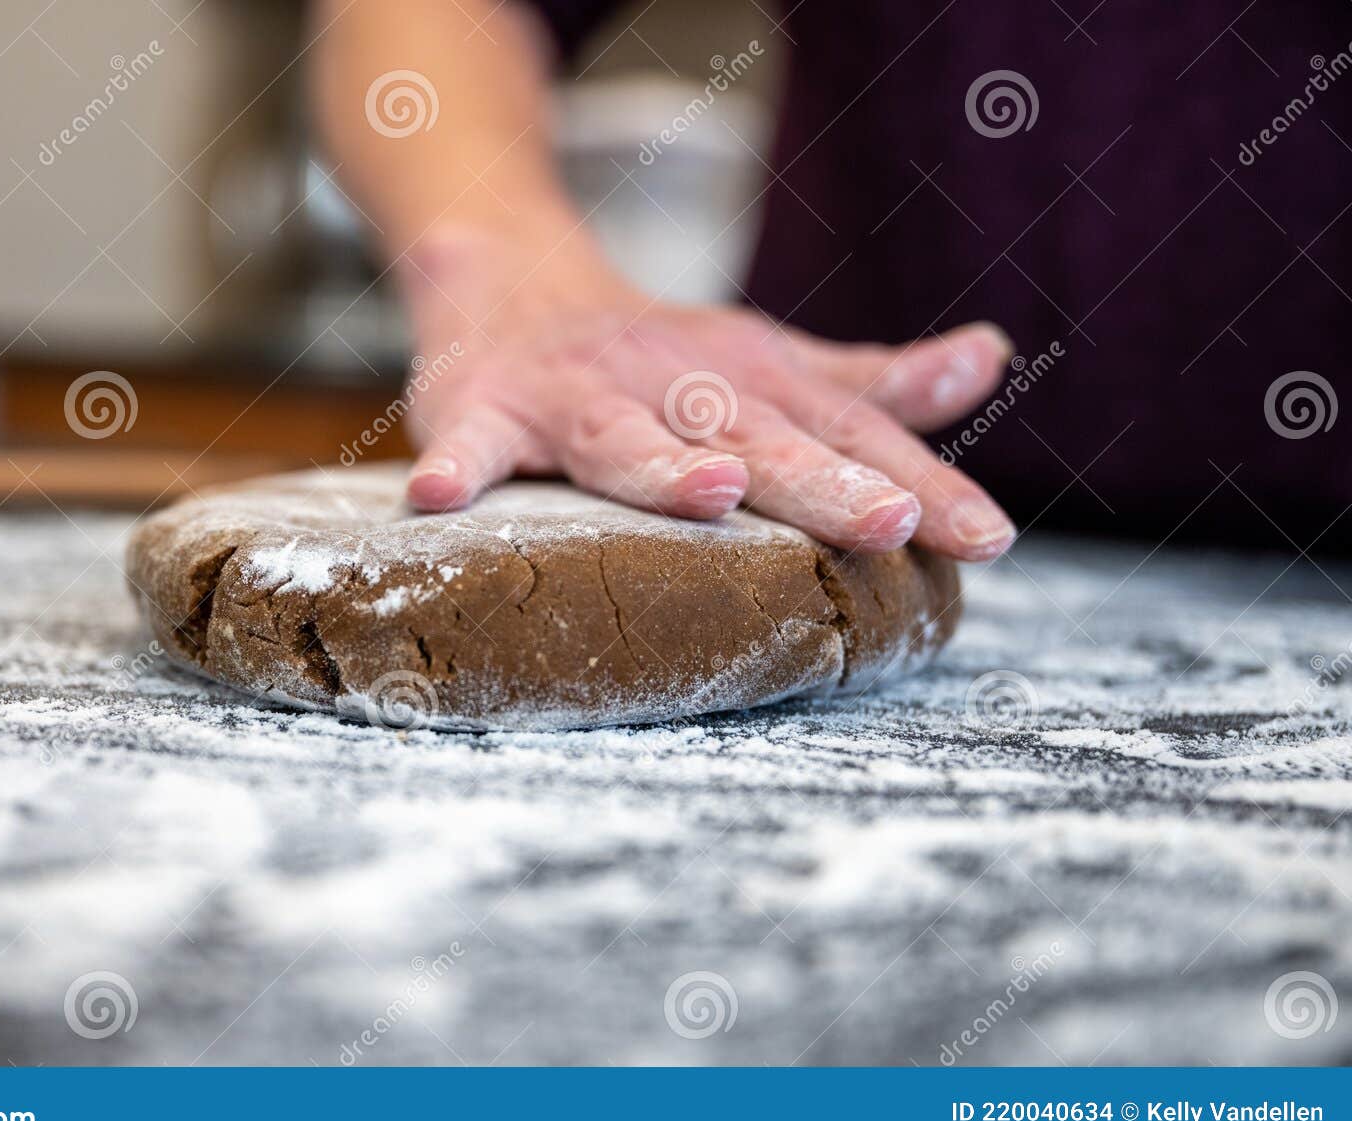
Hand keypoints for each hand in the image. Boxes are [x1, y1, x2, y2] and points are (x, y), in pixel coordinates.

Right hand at [396, 228, 1016, 560]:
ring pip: (622, 437)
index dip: (917, 482)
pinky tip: (436, 498)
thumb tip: (988, 358)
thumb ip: (872, 383)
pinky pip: (469, 443)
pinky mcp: (486, 409)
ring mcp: (577, 394)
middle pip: (754, 438)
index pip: (846, 434)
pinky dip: (454, 466)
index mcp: (749, 379)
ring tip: (712, 494)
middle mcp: (673, 382)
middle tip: (892, 522)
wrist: (512, 280)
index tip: (988, 535)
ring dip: (661, 468)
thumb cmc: (661, 359)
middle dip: (823, 480)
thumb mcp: (771, 363)